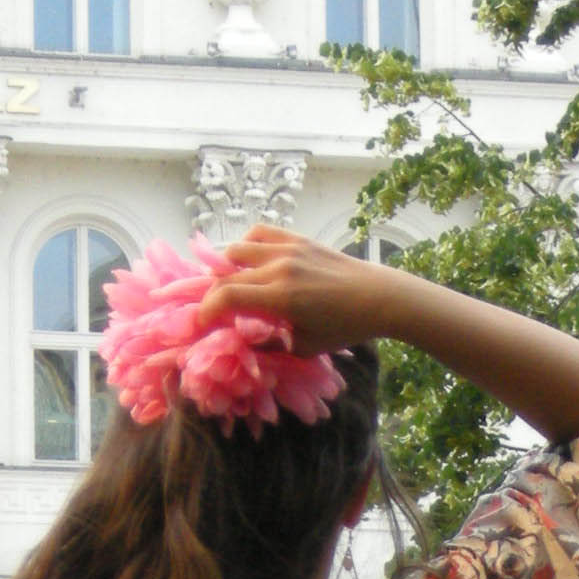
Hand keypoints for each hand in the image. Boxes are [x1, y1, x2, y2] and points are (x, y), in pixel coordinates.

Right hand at [194, 226, 388, 353]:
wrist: (376, 297)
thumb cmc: (343, 327)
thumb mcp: (305, 346)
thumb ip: (271, 343)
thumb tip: (244, 341)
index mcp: (281, 297)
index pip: (227, 296)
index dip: (207, 310)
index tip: (201, 322)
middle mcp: (280, 267)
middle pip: (228, 274)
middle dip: (214, 293)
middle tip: (213, 307)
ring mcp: (288, 248)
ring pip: (238, 248)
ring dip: (227, 266)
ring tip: (230, 281)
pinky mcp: (297, 238)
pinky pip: (260, 232)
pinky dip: (247, 244)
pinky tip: (250, 259)